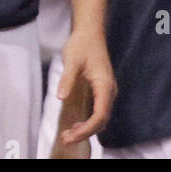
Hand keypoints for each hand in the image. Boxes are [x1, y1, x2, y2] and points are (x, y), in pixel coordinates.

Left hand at [54, 29, 116, 148]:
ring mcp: (107, 91)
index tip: (72, 134)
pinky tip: (77, 125)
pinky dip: (89, 122)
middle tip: (66, 139)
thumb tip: (61, 97)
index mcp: (104, 85)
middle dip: (85, 133)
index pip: (100, 114)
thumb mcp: (71, 60)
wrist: (90, 32)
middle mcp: (109, 91)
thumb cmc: (82, 44)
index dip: (87, 128)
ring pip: (101, 118)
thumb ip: (67, 79)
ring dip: (87, 129)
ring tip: (69, 135)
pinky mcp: (102, 91)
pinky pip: (99, 112)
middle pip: (102, 120)